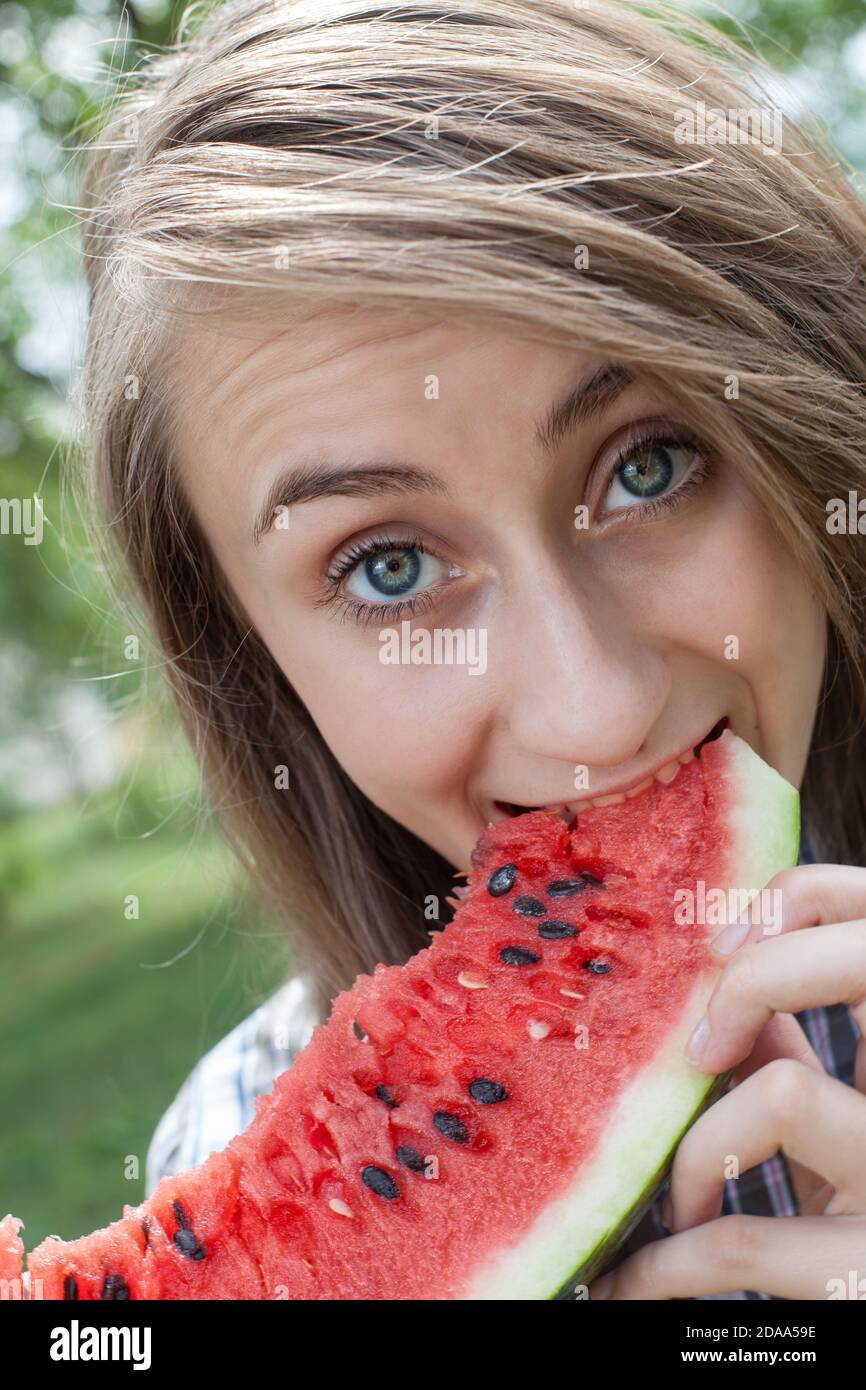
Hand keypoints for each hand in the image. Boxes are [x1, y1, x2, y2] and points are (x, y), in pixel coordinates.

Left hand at [591, 864, 865, 1299]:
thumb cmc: (851, 1227)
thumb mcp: (838, 1133)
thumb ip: (795, 1056)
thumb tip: (725, 993)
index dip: (805, 896)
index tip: (725, 946)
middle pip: (860, 962)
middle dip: (757, 979)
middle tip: (700, 1051)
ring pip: (780, 1090)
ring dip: (693, 1152)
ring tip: (677, 1204)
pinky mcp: (863, 1277)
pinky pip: (739, 1240)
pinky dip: (661, 1265)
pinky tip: (626, 1285)